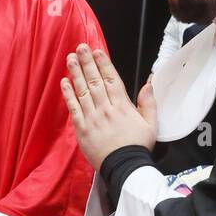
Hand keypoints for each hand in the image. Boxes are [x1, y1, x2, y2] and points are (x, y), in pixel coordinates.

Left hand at [61, 44, 157, 169]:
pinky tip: (64, 82)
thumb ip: (149, 103)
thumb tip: (149, 83)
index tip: (96, 51)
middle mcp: (106, 109)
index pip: (112, 79)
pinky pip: (73, 108)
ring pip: (82, 91)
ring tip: (70, 59)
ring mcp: (92, 118)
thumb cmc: (138, 147)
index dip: (103, 64)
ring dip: (76, 73)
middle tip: (80, 47)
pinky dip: (68, 94)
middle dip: (87, 63)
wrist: (124, 167)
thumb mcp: (151, 124)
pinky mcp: (82, 129)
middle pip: (95, 81)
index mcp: (123, 106)